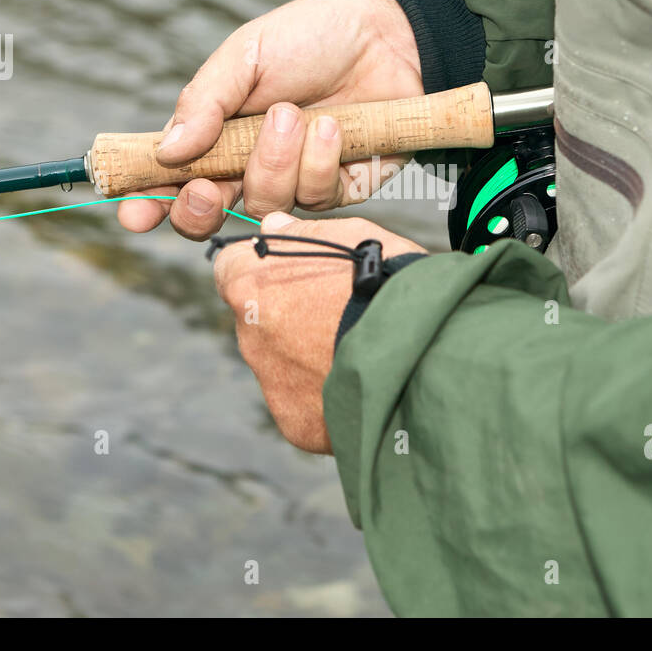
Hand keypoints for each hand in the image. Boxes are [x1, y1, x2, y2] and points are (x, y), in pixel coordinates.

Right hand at [118, 0, 421, 238]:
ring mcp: (294, 181)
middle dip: (199, 210)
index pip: (172, 181)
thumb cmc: (313, 37)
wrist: (391, 37)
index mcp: (216, 133)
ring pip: (263, 205)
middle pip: (208, 216)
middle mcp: (249, 164)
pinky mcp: (339, 190)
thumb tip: (167, 151)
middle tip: (207, 187)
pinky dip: (318, 163)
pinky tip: (331, 127)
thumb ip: (205, 101)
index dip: (148, 204)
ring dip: (273, 162)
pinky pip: (315, 199)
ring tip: (293, 115)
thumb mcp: (247, 54)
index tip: (132, 214)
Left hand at [213, 212, 426, 452]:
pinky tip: (360, 380)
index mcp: (250, 283)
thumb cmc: (386, 280)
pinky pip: (304, 405)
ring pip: (280, 366)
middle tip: (336, 315)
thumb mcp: (348, 235)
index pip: (231, 269)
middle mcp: (249, 335)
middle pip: (257, 321)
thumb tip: (271, 228)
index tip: (288, 273)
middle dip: (287, 318)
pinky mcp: (296, 422)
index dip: (261, 270)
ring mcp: (270, 383)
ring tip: (357, 349)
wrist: (420, 347)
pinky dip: (325, 396)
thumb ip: (299, 234)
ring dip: (307, 358)